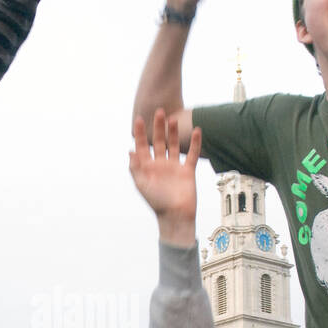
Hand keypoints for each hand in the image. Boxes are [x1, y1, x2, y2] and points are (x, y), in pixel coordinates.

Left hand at [130, 109, 200, 244]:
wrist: (175, 216)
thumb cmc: (156, 202)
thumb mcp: (142, 184)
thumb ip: (135, 168)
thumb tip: (130, 150)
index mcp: (147, 167)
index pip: (142, 146)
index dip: (140, 133)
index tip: (139, 119)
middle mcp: (160, 164)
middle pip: (158, 141)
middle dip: (158, 127)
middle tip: (159, 112)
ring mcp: (174, 166)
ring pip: (174, 145)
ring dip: (173, 132)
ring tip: (173, 119)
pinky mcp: (187, 171)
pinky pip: (192, 154)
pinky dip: (195, 143)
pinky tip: (197, 131)